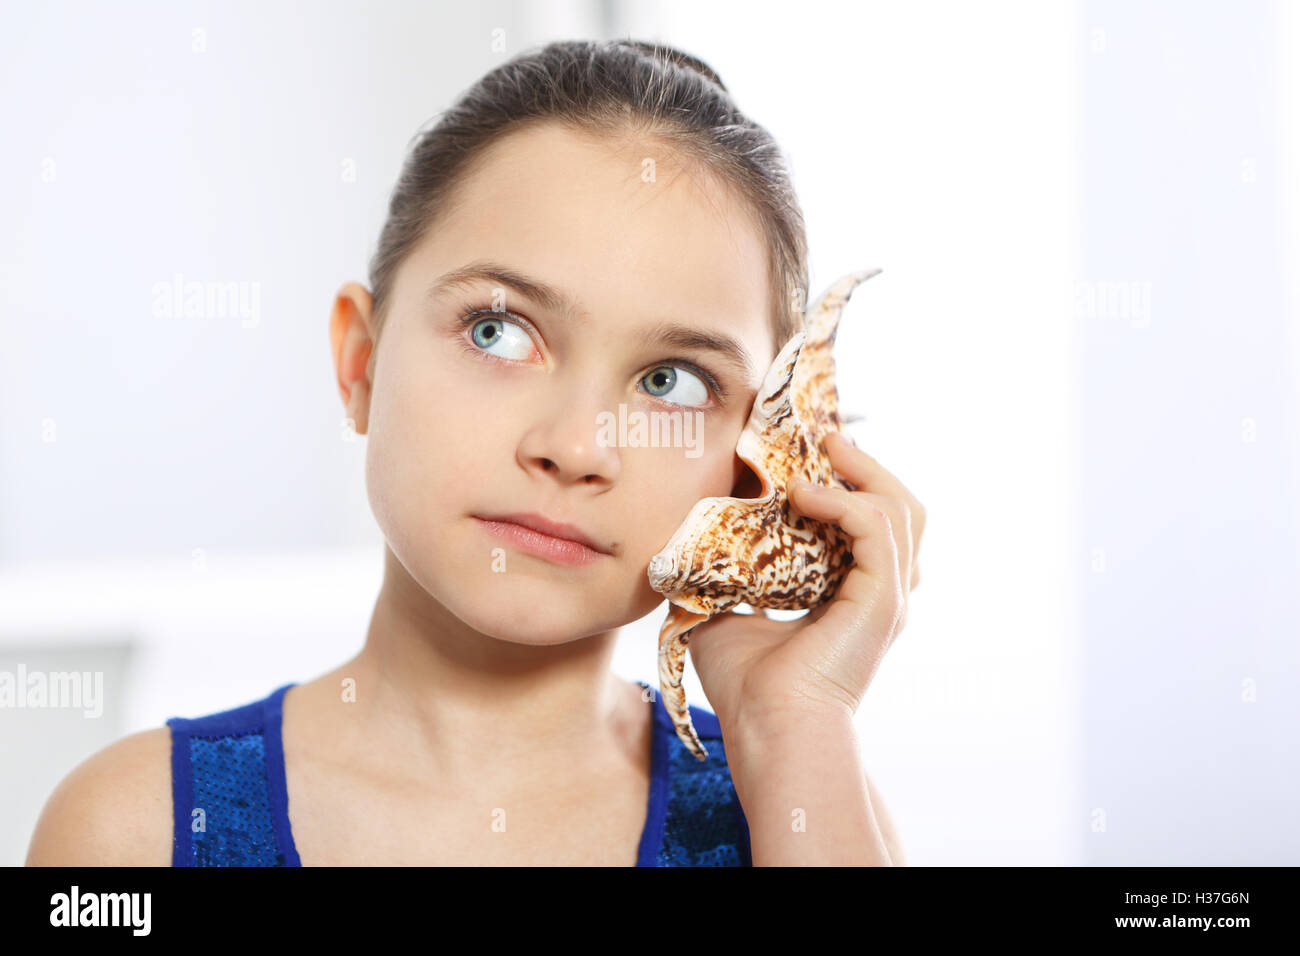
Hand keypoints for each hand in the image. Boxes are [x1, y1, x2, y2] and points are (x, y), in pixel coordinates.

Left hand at [686, 431, 926, 732]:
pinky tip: (805, 492)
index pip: (868, 526)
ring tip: (825, 449)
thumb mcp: (725, 610)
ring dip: (863, 472)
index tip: (809, 454)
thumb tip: (688, 530)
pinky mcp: (883, 600)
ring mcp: (887, 597)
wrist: (766, 729)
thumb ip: (720, 571)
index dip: (846, 484)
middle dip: (866, 467)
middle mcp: (879, 595)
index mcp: (850, 598)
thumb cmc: (747, 687)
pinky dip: (845, 501)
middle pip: (901, 509)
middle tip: (828, 438)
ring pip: (901, 510)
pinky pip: (877, 528)